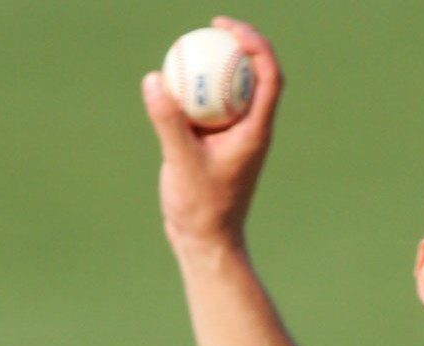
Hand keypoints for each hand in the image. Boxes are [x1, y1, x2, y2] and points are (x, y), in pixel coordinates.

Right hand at [141, 16, 283, 251]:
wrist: (206, 242)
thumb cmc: (200, 208)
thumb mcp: (180, 162)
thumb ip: (168, 121)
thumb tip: (154, 78)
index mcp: (257, 131)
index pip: (269, 76)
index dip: (255, 43)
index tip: (227, 28)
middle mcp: (252, 130)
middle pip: (257, 75)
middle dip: (240, 44)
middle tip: (212, 26)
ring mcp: (237, 138)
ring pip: (234, 90)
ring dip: (219, 66)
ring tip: (193, 46)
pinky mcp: (219, 145)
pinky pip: (213, 108)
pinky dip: (199, 91)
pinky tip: (173, 82)